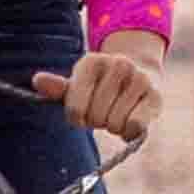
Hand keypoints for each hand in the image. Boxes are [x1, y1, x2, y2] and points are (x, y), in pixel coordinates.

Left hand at [32, 31, 166, 141]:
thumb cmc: (100, 85)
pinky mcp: (155, 95)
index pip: (75, 110)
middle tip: (105, 110)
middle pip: (95, 117)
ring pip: (114, 124)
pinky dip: (130, 132)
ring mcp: (138, 78)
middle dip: (98, 121)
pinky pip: (135, 126)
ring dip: (114, 127)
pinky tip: (132, 121)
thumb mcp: (78, 84)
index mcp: (91, 62)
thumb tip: (37, 81)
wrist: (141, 72)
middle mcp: (117, 64)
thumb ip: (58, 88)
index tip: (83, 113)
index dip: (77, 119)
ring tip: (119, 112)